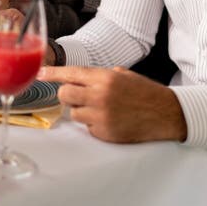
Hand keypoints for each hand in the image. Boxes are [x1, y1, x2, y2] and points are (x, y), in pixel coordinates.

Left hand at [37, 66, 186, 142]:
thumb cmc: (144, 92)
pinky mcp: (105, 133)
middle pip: (64, 95)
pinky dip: (94, 125)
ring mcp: (102, 116)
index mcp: (104, 77)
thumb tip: (76, 78)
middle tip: (78, 96)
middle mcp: (100, 95)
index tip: (39, 74)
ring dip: (82, 111)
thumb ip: (98, 75)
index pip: (71, 73)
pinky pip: (87, 128)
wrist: (167, 113)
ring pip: (73, 114)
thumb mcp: (122, 74)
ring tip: (101, 108)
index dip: (52, 74)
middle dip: (67, 95)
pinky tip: (110, 120)